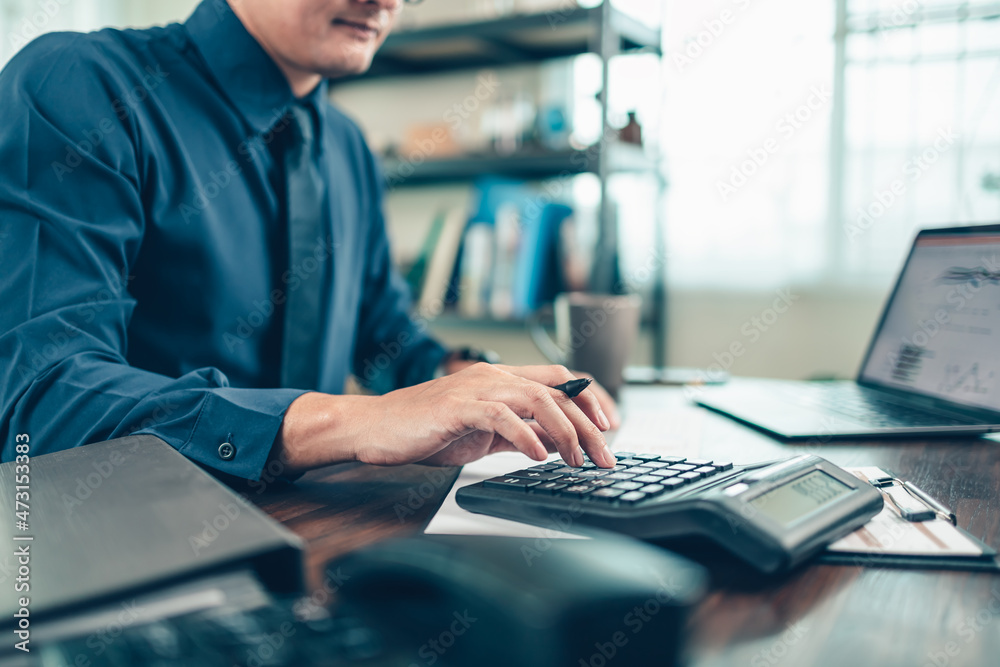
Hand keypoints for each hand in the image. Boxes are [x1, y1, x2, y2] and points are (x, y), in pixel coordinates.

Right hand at [362, 363, 615, 467]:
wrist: (374, 427)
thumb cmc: (424, 429)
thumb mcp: (483, 433)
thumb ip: (519, 432)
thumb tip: (557, 443)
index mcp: (501, 380)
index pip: (560, 379)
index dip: (591, 400)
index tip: (610, 427)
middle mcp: (493, 376)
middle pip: (558, 391)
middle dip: (589, 425)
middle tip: (605, 456)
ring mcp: (476, 388)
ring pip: (538, 399)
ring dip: (566, 431)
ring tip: (577, 460)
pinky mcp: (457, 406)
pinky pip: (501, 415)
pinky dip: (526, 435)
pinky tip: (539, 456)